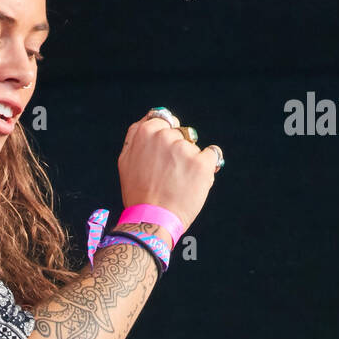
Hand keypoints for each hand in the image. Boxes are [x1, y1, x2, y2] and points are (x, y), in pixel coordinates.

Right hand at [118, 113, 218, 229]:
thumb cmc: (138, 193)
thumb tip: (151, 118)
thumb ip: (137, 137)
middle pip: (180, 133)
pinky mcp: (202, 163)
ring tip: (178, 183)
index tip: (165, 152)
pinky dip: (208, 166)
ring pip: (194, 147)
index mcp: (144, 132)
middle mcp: (164, 136)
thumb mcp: (125, 161)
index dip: (166, 135)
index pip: (164, 119)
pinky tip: (195, 181)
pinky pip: (213, 154)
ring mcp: (184, 149)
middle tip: (168, 174)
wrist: (152, 219)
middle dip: (178, 150)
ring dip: (191, 161)